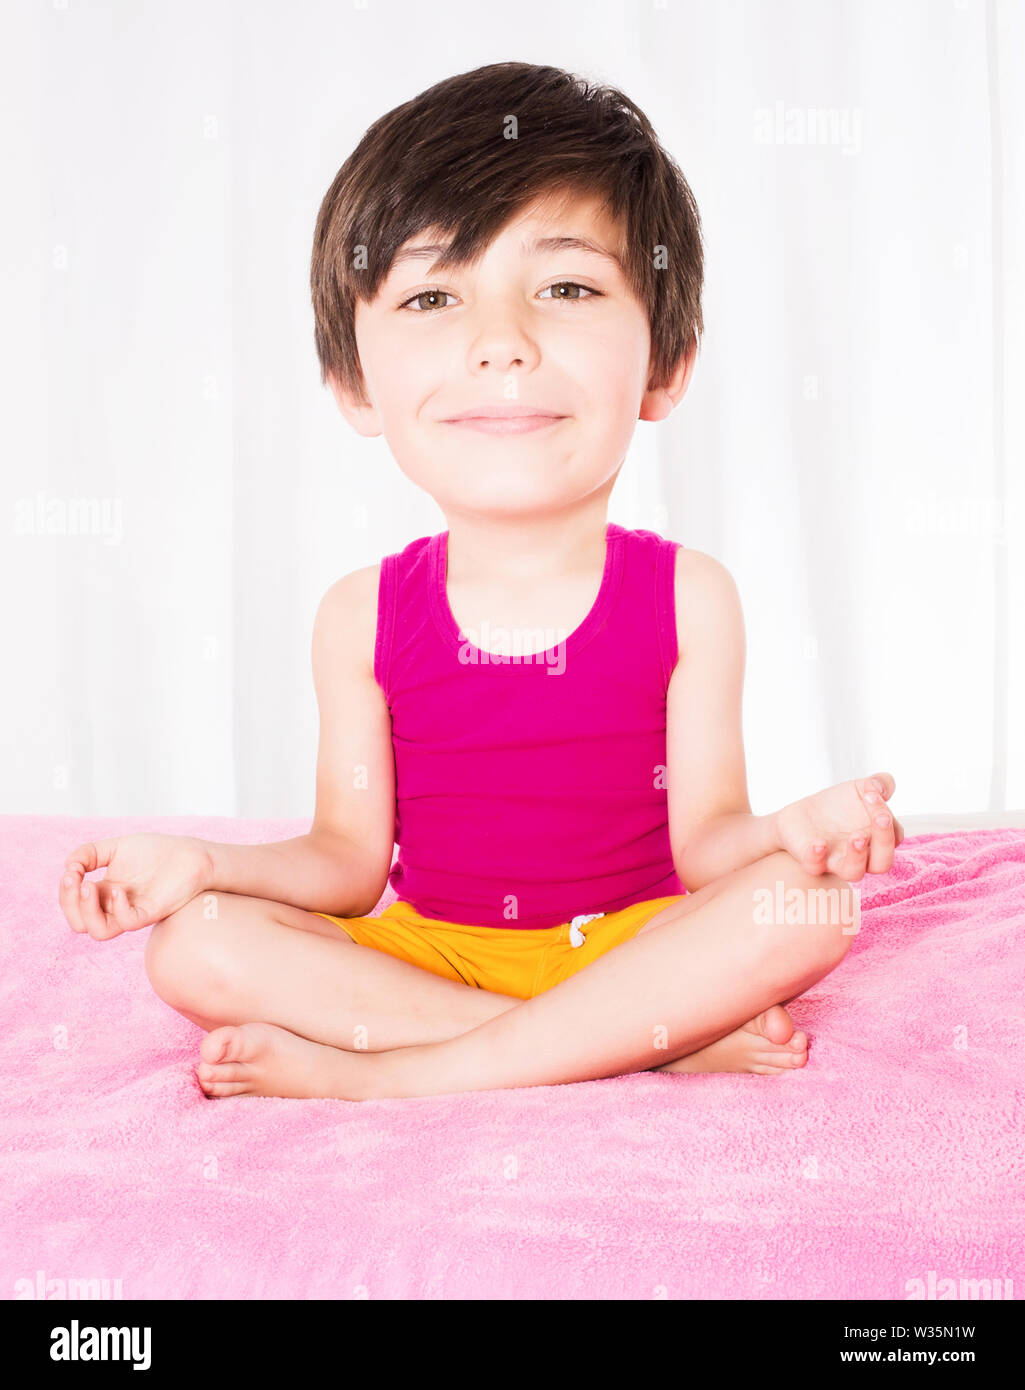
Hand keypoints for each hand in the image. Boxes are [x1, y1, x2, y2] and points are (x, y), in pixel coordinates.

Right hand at [59, 834, 212, 938]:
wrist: (189, 854)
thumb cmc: (155, 852)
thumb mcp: (115, 847)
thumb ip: (89, 853)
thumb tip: (68, 866)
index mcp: (104, 892)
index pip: (74, 905)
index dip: (66, 891)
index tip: (71, 870)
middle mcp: (114, 906)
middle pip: (80, 923)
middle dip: (70, 903)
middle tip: (75, 879)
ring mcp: (131, 911)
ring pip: (99, 931)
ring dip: (87, 911)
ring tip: (90, 886)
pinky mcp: (150, 912)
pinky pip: (127, 922)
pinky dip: (118, 908)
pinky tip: (119, 889)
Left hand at [772, 772, 902, 881]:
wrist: (801, 814)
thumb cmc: (839, 806)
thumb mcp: (861, 789)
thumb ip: (880, 783)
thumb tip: (879, 786)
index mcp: (877, 840)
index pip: (894, 836)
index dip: (889, 818)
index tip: (872, 794)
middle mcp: (861, 856)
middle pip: (882, 863)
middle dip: (884, 841)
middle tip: (880, 818)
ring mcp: (836, 861)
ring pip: (853, 872)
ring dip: (857, 856)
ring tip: (856, 837)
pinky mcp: (811, 860)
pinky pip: (815, 866)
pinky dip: (817, 856)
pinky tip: (819, 843)